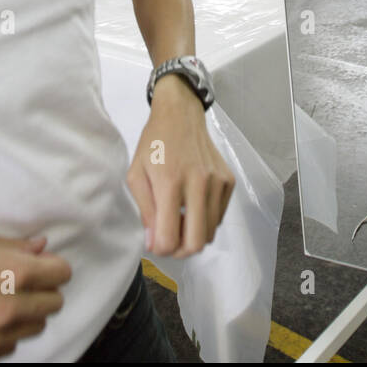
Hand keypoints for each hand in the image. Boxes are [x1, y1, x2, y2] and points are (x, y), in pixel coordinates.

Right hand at [0, 231, 70, 361]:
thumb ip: (14, 247)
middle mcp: (11, 307)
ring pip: (34, 328)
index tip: (40, 267)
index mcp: (14, 272)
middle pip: (54, 304)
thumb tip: (43, 248)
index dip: (52, 267)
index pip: (62, 274)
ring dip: (25, 316)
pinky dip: (1, 336)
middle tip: (19, 285)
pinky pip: (8, 347)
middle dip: (42, 292)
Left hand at [128, 75, 234, 258]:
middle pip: (197, 243)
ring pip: (210, 233)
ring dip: (193, 235)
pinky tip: (193, 204)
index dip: (161, 250)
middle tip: (169, 241)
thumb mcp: (136, 175)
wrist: (181, 115)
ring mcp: (218, 182)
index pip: (170, 238)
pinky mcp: (229, 181)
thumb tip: (155, 244)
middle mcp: (199, 184)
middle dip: (180, 251)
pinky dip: (206, 219)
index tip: (155, 243)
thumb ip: (145, 211)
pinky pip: (219, 216)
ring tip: (180, 220)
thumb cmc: (154, 144)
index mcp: (170, 183)